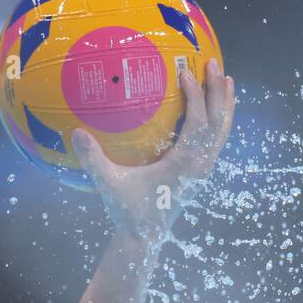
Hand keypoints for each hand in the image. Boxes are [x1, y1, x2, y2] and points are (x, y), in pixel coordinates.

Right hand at [72, 57, 234, 246]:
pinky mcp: (198, 174)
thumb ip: (94, 159)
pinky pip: (213, 142)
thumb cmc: (128, 212)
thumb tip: (76, 133)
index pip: (197, 124)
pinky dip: (216, 121)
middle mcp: (199, 166)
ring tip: (225, 79)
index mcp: (183, 165)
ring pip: (220, 132)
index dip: (194, 97)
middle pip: (217, 123)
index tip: (185, 73)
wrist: (143, 239)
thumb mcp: (109, 185)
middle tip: (213, 63)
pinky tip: (210, 110)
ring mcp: (202, 171)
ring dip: (224, 105)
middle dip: (217, 92)